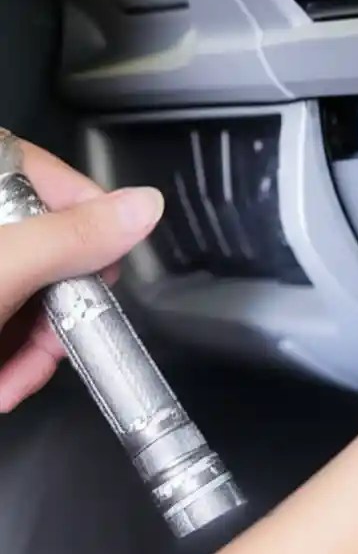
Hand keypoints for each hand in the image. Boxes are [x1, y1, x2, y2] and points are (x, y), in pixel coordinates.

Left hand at [0, 138, 163, 411]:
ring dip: (31, 348)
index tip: (92, 267)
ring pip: (23, 292)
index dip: (80, 223)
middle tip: (49, 347)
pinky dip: (6, 357)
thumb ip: (73, 237)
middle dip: (54, 311)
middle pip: (40, 246)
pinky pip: (4, 318)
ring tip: (12, 382)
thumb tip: (147, 204)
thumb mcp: (3, 268)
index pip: (41, 171)